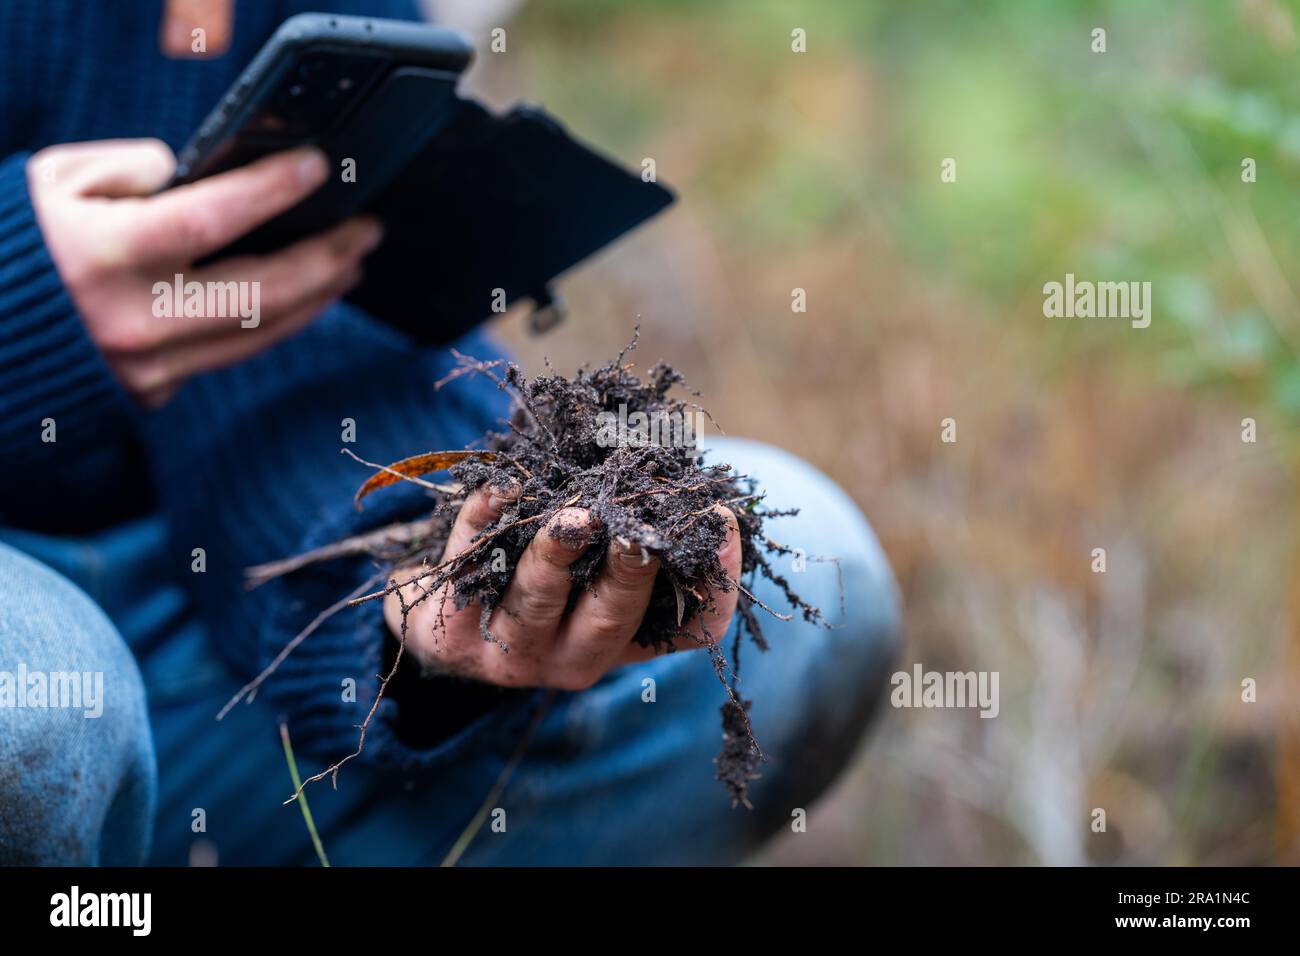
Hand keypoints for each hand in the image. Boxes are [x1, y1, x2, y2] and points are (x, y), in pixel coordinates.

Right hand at [27, 139, 381, 408]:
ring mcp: (147, 366)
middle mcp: (133, 320)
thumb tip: (207, 179)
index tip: (317, 165)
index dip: (272, 189)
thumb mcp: (58, 181)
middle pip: (263, 293)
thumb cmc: (16, 242)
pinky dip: (276, 324)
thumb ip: (137, 170)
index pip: (212, 219)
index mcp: (104, 255)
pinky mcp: (154, 393)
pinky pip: (233, 355)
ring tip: (351, 262)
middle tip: (367, 229)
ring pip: (261, 335)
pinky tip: (304, 297)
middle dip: (328, 259)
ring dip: (317, 297)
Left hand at [383, 487, 742, 690]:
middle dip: (630, 572)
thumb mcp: (595, 562)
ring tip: (574, 515)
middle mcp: (575, 653)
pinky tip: (499, 489)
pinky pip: (466, 574)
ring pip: (538, 604)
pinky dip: (481, 526)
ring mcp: (511, 649)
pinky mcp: (451, 634)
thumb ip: (633, 520)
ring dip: (556, 555)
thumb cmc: (539, 574)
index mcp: (625, 637)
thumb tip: (676, 450)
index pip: (691, 629)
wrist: (443, 614)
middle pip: (614, 619)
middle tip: (640, 531)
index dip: (717, 582)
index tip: (722, 519)